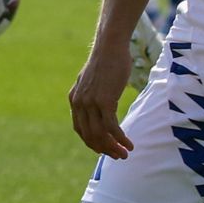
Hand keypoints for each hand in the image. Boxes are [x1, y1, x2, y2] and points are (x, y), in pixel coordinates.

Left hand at [69, 40, 135, 158]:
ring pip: (100, 135)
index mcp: (74, 99)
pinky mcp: (104, 101)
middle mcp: (79, 103)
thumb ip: (91, 95)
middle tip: (119, 156)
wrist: (110, 46)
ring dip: (113, 148)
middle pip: (90, 136)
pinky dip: (120, 138)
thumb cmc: (106, 61)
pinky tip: (129, 144)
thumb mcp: (93, 80)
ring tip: (125, 154)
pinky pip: (111, 127)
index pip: (80, 130)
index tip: (105, 150)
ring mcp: (90, 103)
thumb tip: (100, 106)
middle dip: (104, 149)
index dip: (92, 143)